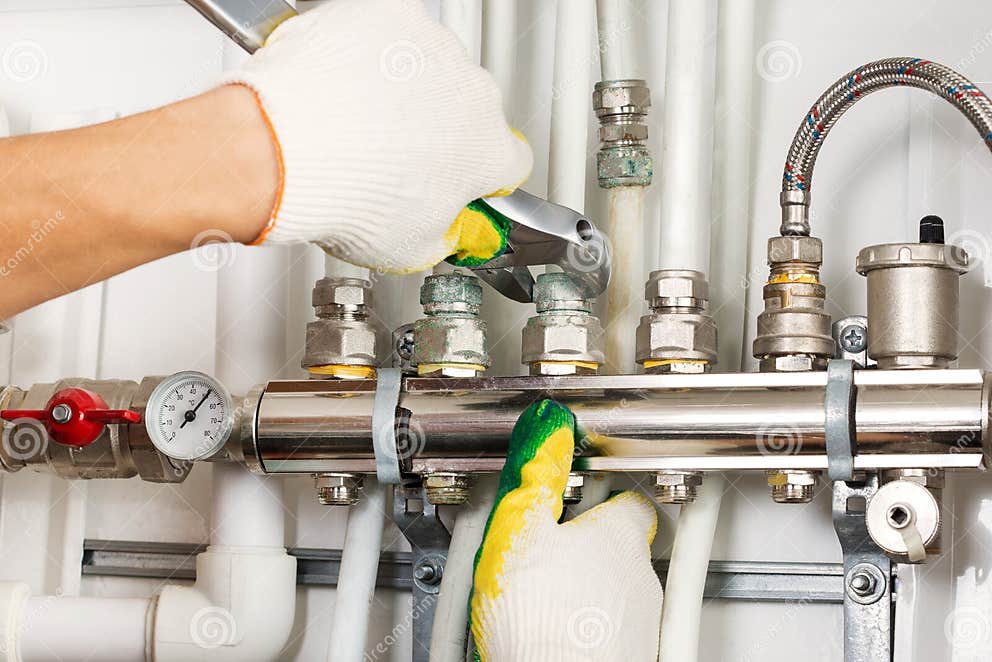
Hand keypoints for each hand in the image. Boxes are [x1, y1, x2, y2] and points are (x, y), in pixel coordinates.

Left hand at [224, 0, 531, 271]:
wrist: (282, 148)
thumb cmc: (344, 193)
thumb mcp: (409, 249)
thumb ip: (446, 236)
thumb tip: (446, 231)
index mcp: (488, 150)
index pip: (510, 163)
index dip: (484, 178)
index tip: (462, 185)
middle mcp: (471, 91)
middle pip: (470, 113)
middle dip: (441, 133)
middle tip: (396, 162)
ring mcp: (430, 47)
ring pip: (430, 71)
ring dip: (407, 92)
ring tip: (362, 126)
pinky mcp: (389, 16)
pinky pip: (391, 36)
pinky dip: (372, 56)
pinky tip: (345, 89)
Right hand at [471, 400, 662, 661]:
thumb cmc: (541, 620)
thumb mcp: (521, 527)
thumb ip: (536, 473)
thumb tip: (546, 428)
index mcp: (619, 536)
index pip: (628, 500)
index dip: (598, 496)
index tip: (571, 496)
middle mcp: (640, 577)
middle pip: (617, 545)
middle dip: (583, 545)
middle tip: (541, 550)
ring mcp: (639, 622)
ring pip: (613, 588)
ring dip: (582, 586)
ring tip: (537, 594)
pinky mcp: (631, 656)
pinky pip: (609, 627)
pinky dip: (584, 624)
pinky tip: (550, 627)